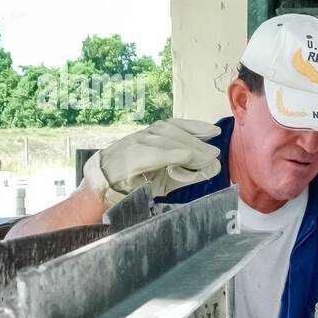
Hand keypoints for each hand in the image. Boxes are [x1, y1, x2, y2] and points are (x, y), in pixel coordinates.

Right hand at [82, 119, 220, 207]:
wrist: (101, 191)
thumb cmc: (135, 183)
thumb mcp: (167, 178)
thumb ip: (190, 172)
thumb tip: (215, 166)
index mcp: (148, 137)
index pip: (173, 125)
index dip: (194, 126)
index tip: (213, 131)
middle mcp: (141, 137)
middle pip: (171, 131)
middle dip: (196, 140)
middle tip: (214, 152)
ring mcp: (133, 145)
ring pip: (164, 140)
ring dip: (189, 147)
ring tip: (206, 157)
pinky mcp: (129, 159)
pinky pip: (153, 153)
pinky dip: (172, 153)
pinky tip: (186, 156)